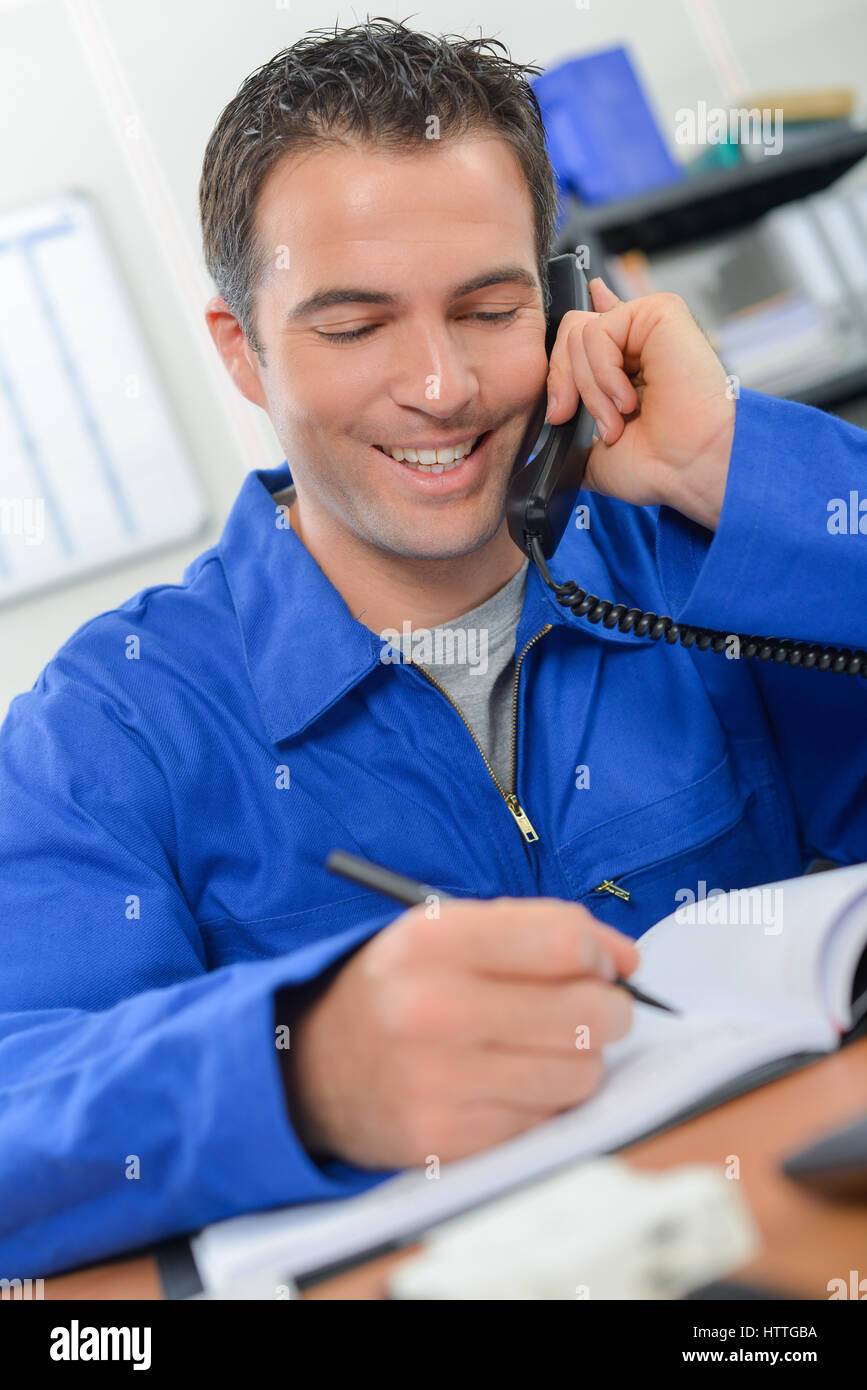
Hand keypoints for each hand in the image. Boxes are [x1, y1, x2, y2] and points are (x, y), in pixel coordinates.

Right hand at [281, 896, 639, 1168]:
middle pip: (587, 1011)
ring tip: (540, 1046)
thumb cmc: (398, 988)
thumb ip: (537, 929)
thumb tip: (626, 960)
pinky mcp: (448, 1141)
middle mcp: (432, 1010)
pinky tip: (508, 1082)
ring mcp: (440, 1083)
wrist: (310, 1067)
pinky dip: (543, 1100)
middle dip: (609, 1008)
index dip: (598, 952)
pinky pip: (547, 1119)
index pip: (564, 943)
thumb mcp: (444, 930)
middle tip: (593, 1006)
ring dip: (578, 1059)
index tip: (598, 962)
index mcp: (431, 942)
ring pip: (580, 1073)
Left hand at [545, 278, 735, 530]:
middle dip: (561, 383)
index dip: (563, 339)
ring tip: (618, 418)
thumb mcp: (589, 450)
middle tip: (571, 418)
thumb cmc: (656, 465)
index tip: (559, 365)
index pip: (584, 328)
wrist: (689, 469)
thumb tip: (550, 410)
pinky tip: (629, 399)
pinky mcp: (659, 312)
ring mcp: (647, 324)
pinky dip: (603, 373)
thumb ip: (569, 420)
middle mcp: (636, 340)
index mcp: (624, 365)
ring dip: (590, 389)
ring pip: (578, 335)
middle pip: (567, 335)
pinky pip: (597, 331)